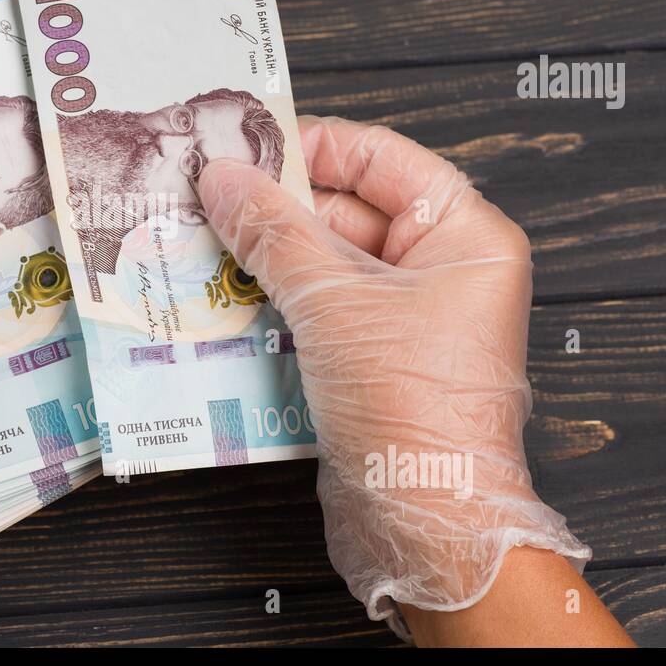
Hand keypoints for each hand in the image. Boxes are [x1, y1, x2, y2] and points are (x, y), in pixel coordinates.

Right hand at [196, 116, 592, 638]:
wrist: (423, 520)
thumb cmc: (411, 409)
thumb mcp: (332, 301)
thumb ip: (274, 231)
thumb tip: (225, 179)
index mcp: (464, 237)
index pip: (380, 159)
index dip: (311, 146)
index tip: (245, 147)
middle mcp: (443, 272)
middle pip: (348, 209)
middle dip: (276, 207)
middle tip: (207, 196)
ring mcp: (408, 319)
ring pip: (326, 263)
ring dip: (266, 256)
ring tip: (201, 240)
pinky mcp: (373, 360)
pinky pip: (318, 310)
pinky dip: (274, 301)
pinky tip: (221, 295)